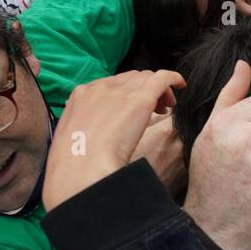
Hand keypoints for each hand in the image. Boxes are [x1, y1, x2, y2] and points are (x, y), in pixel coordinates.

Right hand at [43, 69, 184, 212]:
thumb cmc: (74, 166)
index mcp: (81, 95)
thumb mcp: (69, 141)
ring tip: (166, 109)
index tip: (132, 111)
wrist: (81, 171)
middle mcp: (101, 88)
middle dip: (143, 90)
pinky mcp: (141, 100)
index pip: (111, 85)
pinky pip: (163, 78)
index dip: (126, 94)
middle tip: (155, 111)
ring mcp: (121, 92)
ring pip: (147, 78)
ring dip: (158, 90)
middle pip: (130, 79)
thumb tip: (88, 134)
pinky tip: (181, 85)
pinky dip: (173, 79)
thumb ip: (81, 130)